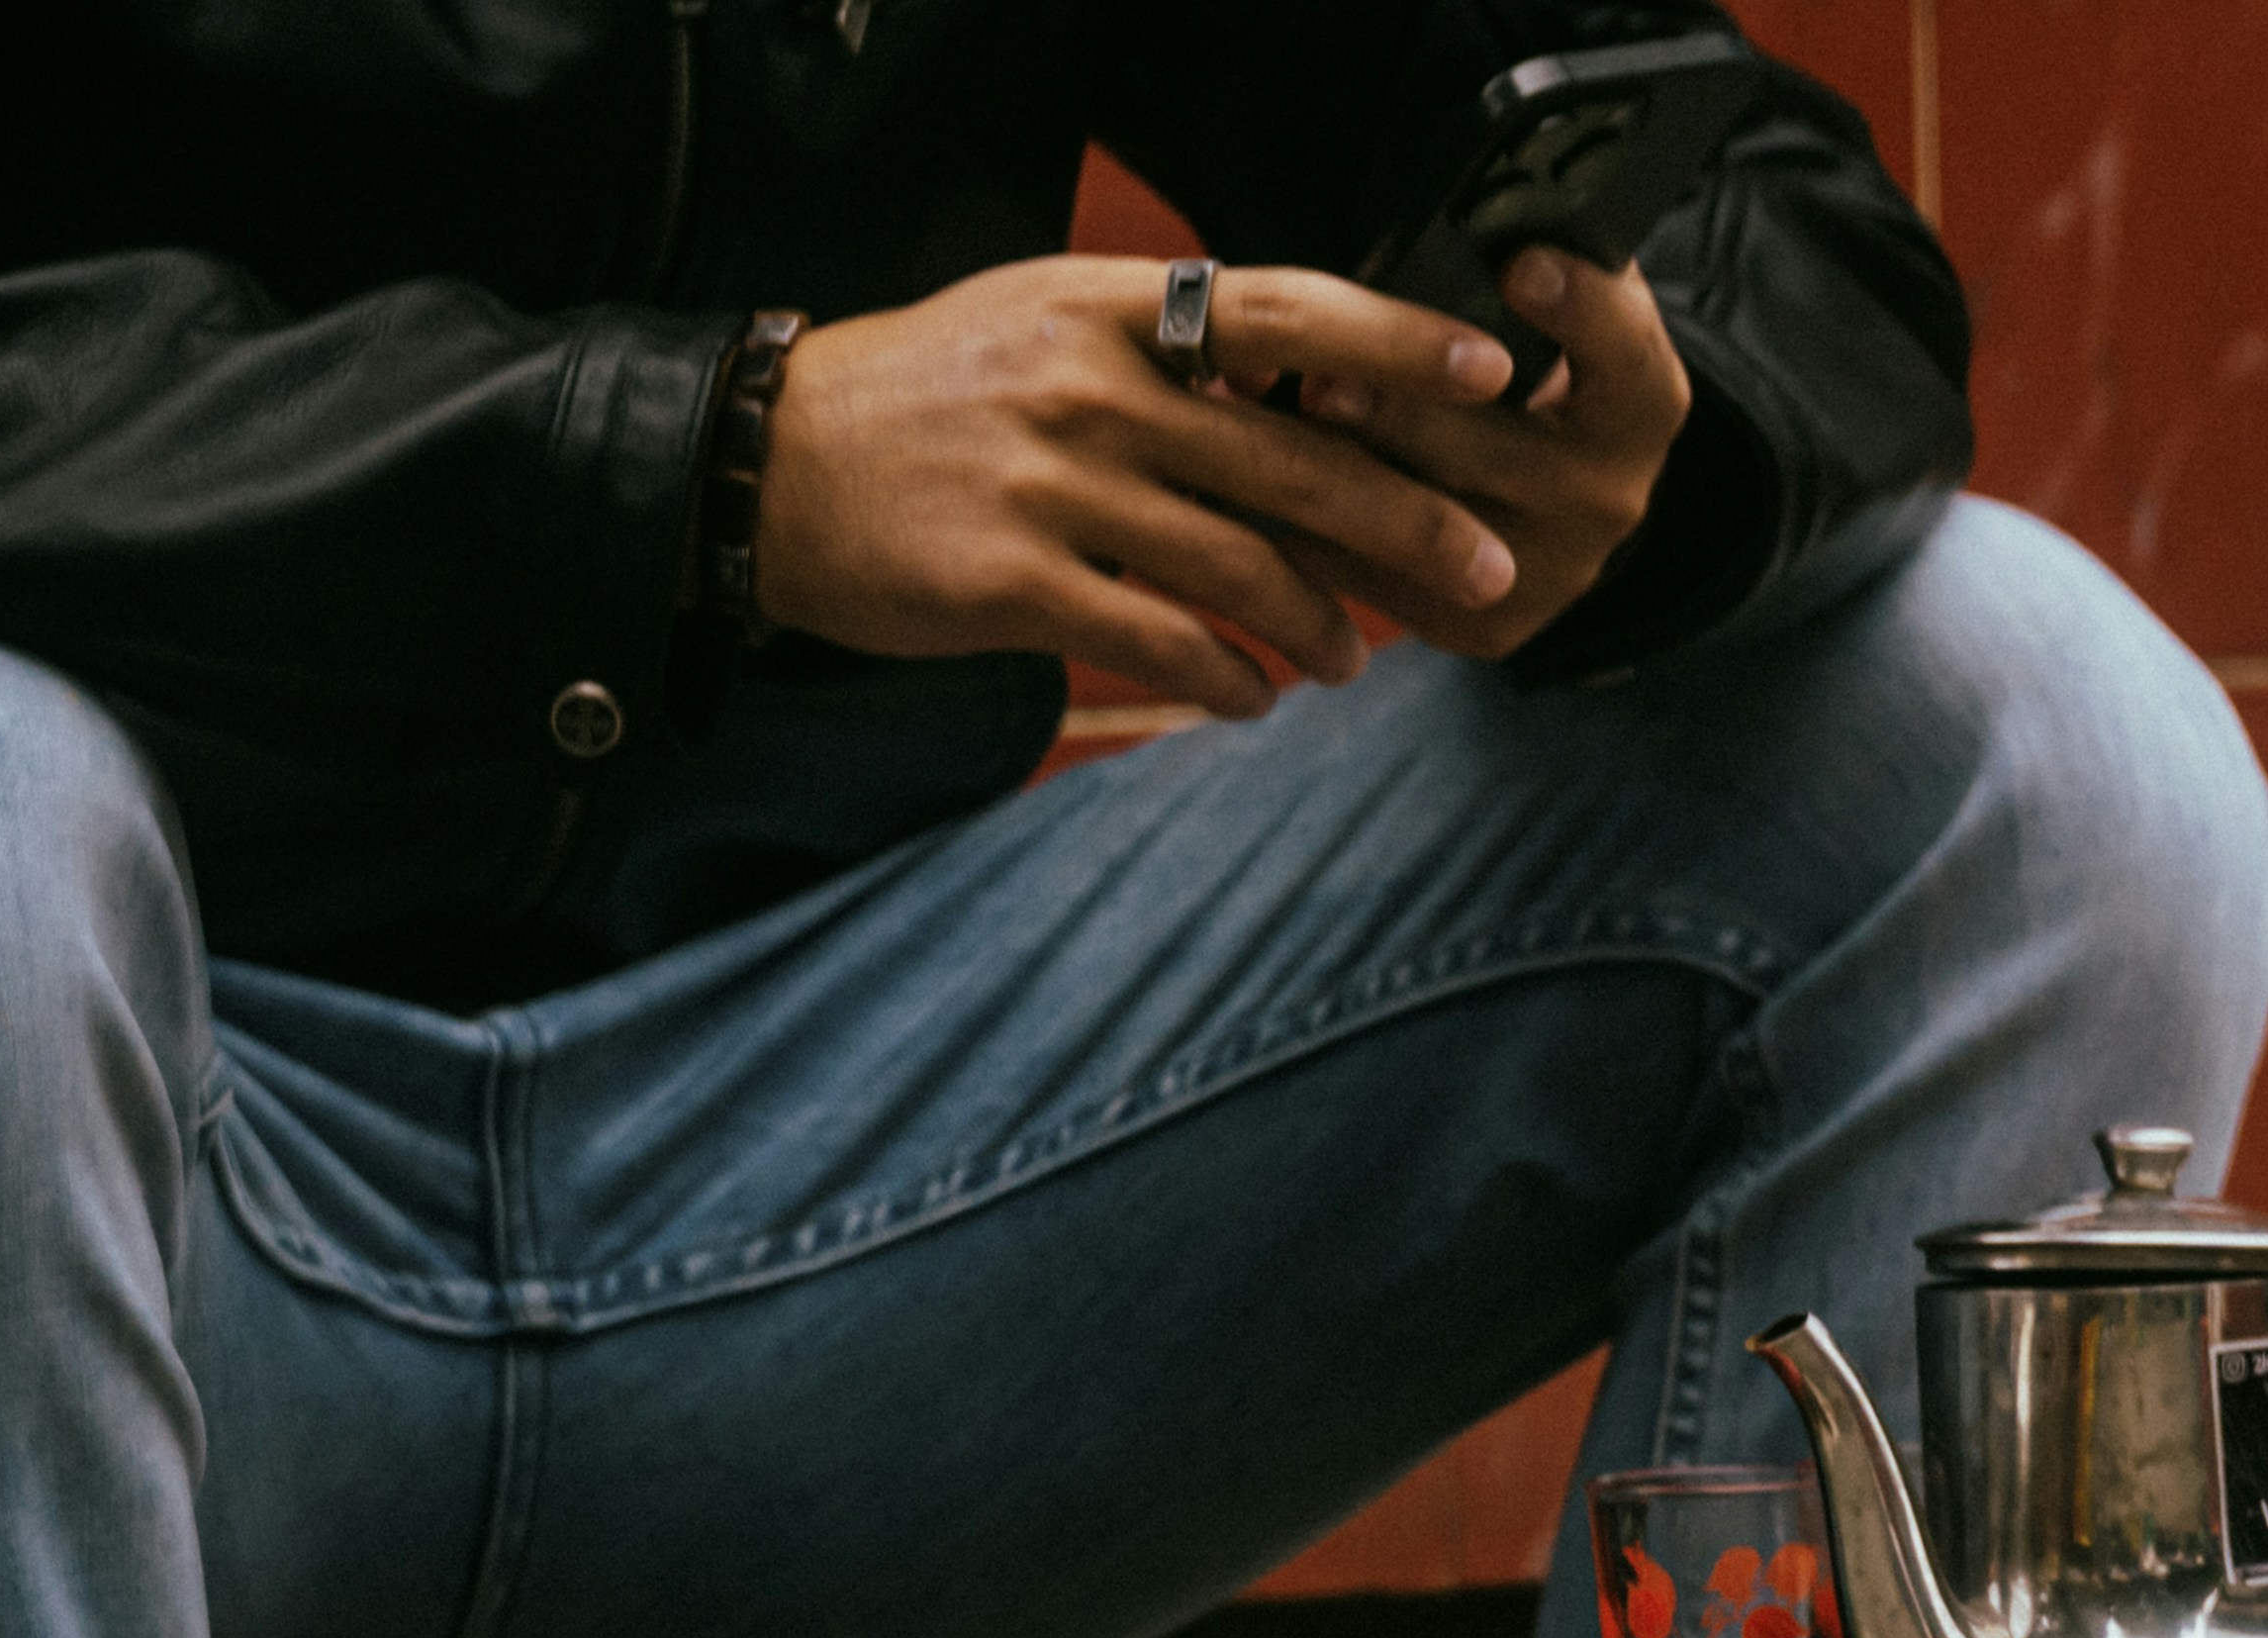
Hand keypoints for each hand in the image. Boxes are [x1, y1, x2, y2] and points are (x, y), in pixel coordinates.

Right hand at [749, 256, 1539, 716]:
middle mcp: (1092, 386)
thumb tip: (1299, 381)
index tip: (1493, 374)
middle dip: (1408, 522)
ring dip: (1319, 622)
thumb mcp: (1042, 322)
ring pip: (1237, 563)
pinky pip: (1157, 639)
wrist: (774, 467)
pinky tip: (1256, 700)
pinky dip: (1225, 678)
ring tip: (1357, 656)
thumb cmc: (928, 398)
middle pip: (1291, 456)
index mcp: (1111, 307)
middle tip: (1488, 569)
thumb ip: (1162, 343)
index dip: (1398, 343)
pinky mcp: (1012, 581)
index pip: (1286, 312)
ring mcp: (1052, 484)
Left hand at [1284, 248, 1689, 661]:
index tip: (1521, 263)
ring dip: (1345, 473)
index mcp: (1641, 409)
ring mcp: (1547, 574)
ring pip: (1431, 523)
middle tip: (1329, 376)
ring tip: (1275, 429)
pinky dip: (1319, 531)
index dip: (1579, 309)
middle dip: (1405, 409)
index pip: (1625, 354)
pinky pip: (1386, 581)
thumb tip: (1477, 209)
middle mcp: (1609, 501)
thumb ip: (1531, 265)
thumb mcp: (1552, 310)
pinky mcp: (1483, 625)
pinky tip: (1259, 484)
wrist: (1554, 498)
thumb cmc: (1532, 366)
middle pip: (1497, 450)